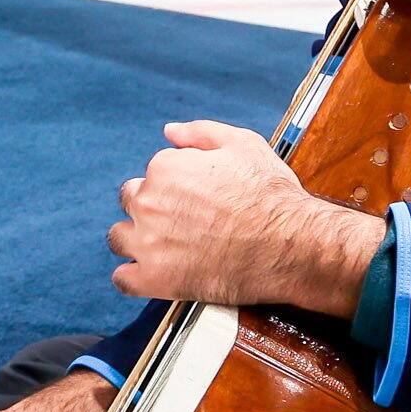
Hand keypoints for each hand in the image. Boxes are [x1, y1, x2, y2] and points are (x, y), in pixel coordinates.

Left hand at [108, 120, 383, 312]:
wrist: (291, 245)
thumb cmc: (271, 194)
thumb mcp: (244, 144)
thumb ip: (200, 133)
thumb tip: (170, 131)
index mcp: (166, 168)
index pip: (152, 174)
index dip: (172, 186)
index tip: (193, 199)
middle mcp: (149, 202)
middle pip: (131, 202)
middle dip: (150, 209)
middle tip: (180, 222)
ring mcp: (149, 243)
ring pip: (119, 238)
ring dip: (135, 239)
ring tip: (163, 247)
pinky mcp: (156, 279)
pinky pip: (123, 279)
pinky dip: (132, 277)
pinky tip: (149, 274)